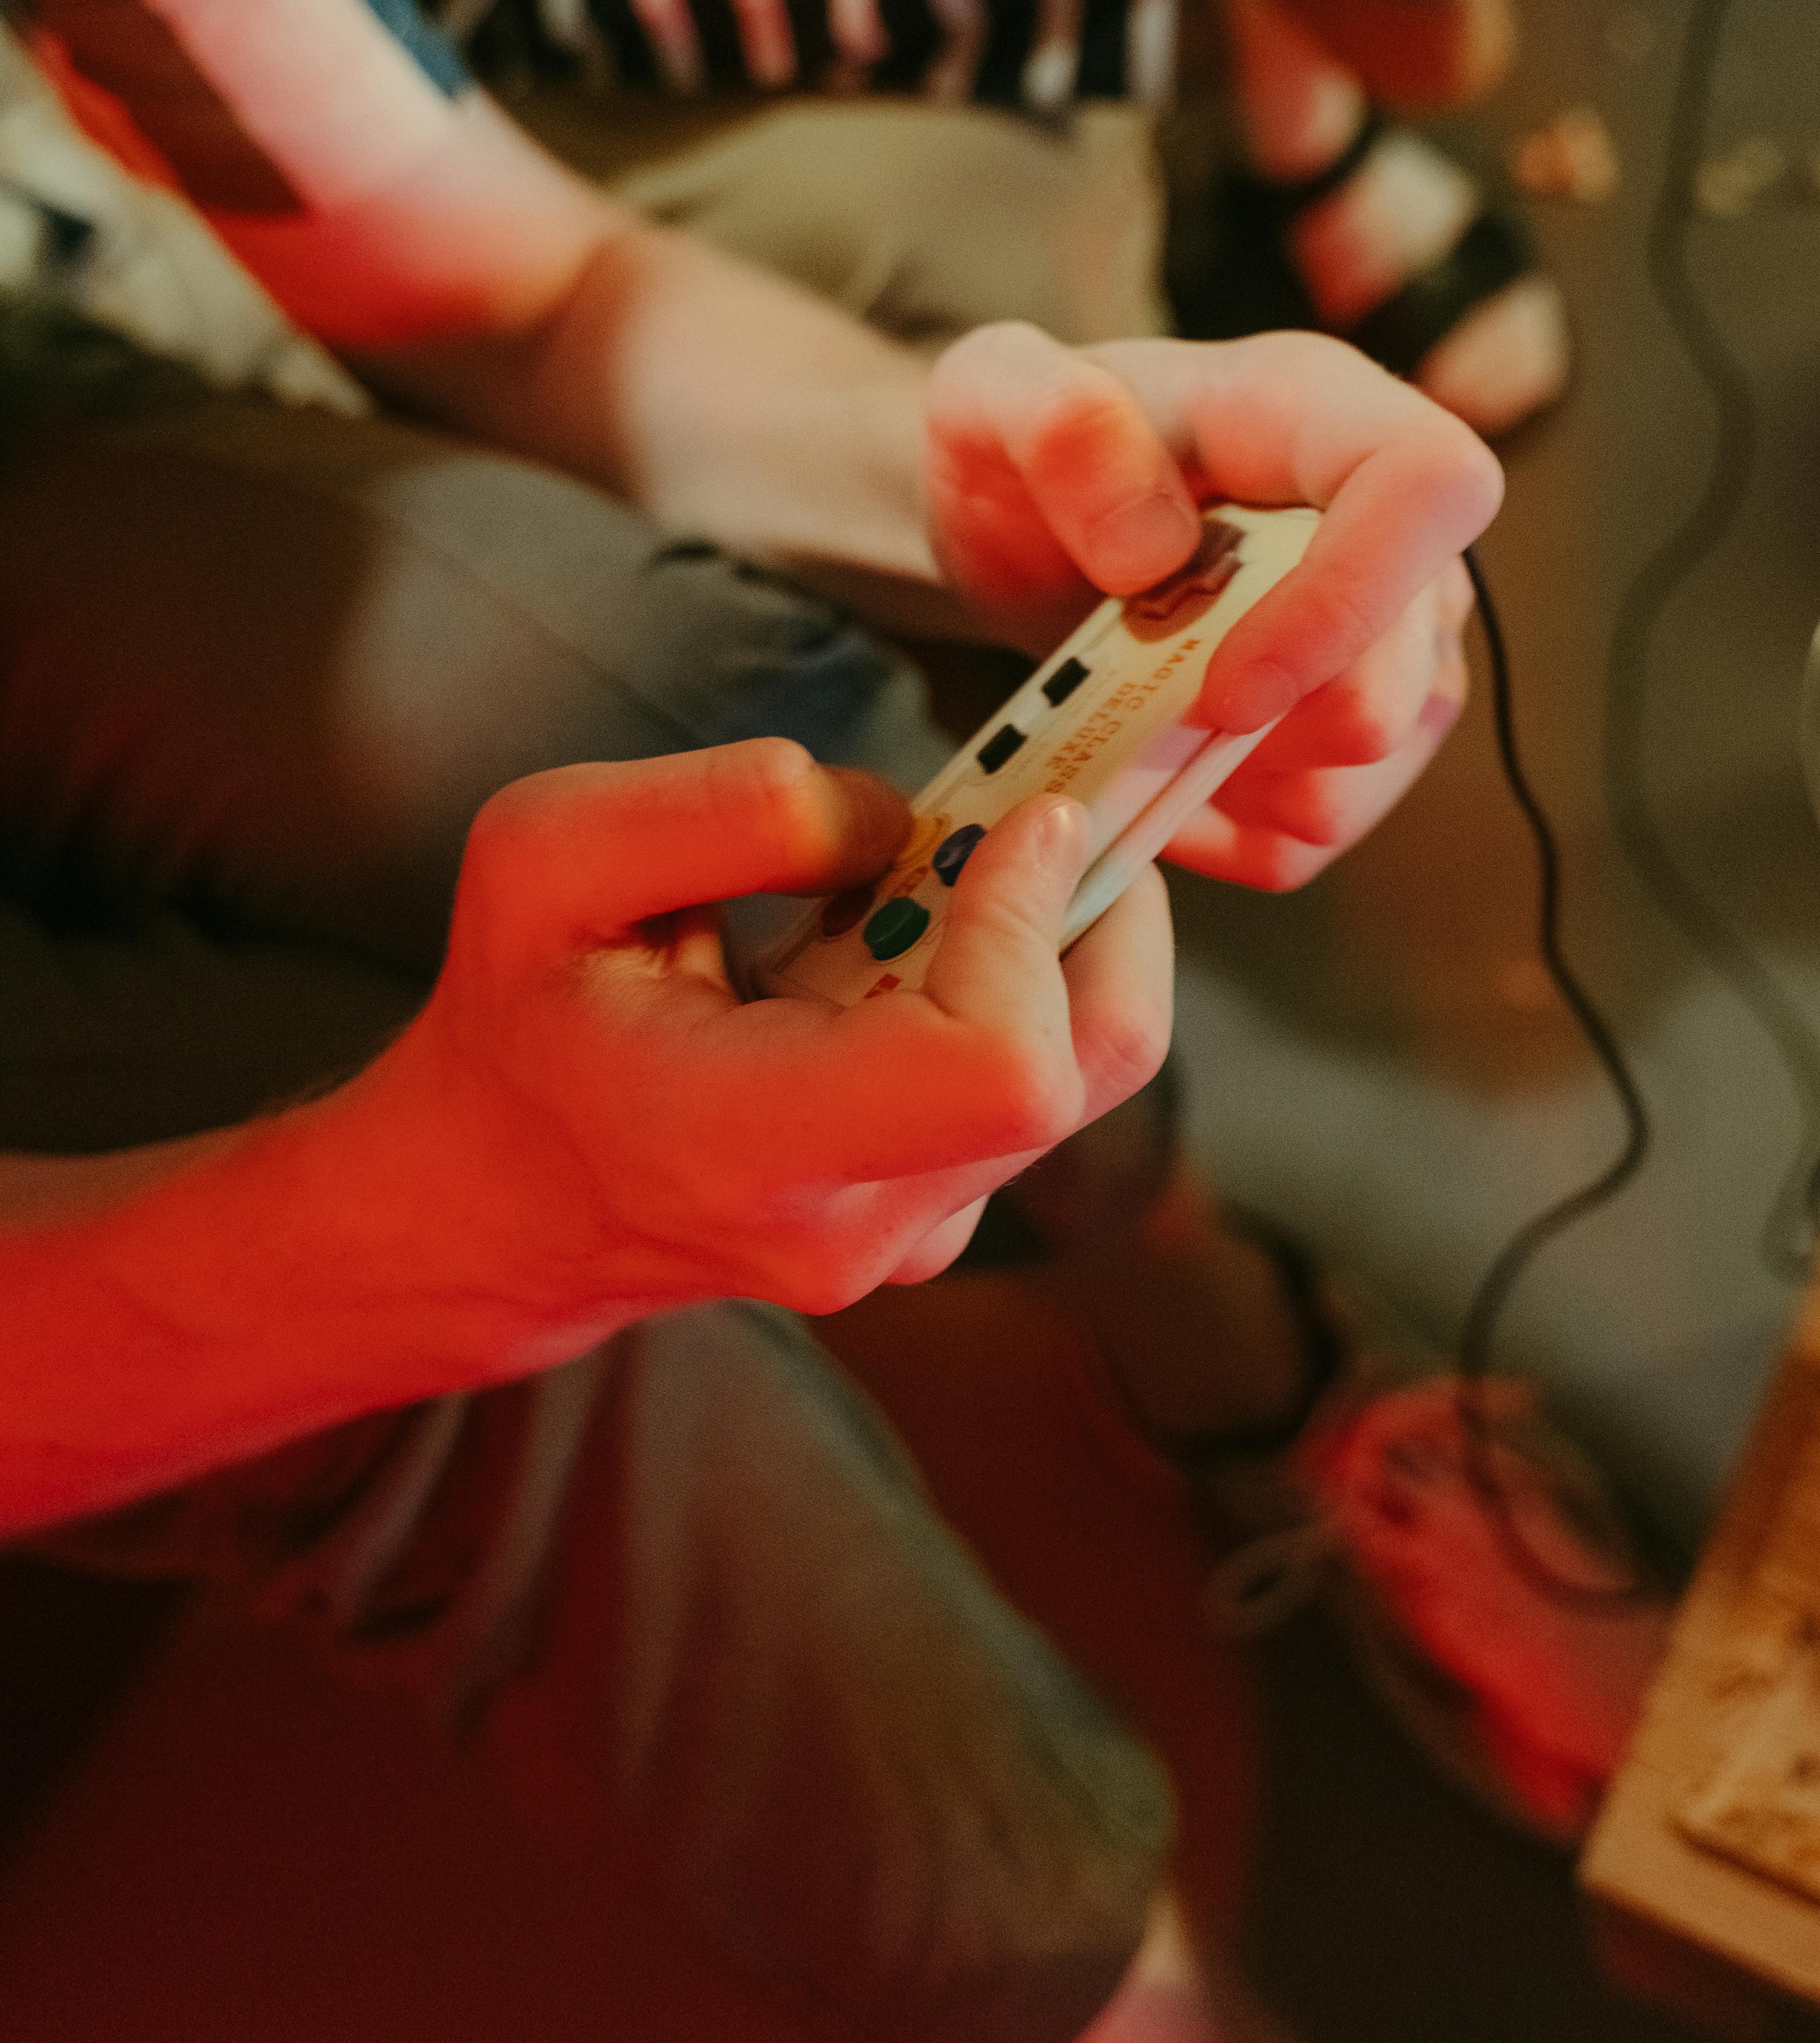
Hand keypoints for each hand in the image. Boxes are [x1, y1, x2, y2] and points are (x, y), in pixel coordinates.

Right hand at [375, 739, 1171, 1324]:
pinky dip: (1026, 996)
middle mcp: (853, 1225)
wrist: (501, 1194)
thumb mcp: (544, 856)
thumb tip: (895, 821)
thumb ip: (724, 811)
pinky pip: (1035, 1098)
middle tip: (1048, 799)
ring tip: (970, 862)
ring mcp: (904, 1243)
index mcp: (750, 1142)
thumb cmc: (519, 1018)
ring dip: (1061, 945)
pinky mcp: (931, 1225)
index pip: (1000, 1066)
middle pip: (1080, 1067)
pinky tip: (929, 940)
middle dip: (1096, 909)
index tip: (1021, 814)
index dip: (1035, 923)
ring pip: (1078, 1077)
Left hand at [924, 323, 1501, 887]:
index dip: (1352, 606)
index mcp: (1325, 413)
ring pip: (1381, 761)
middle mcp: (1388, 522)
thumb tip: (1153, 548)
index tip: (1228, 690)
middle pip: (1413, 670)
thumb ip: (1054, 425)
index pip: (1430, 490)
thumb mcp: (991, 395)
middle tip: (1153, 718)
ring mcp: (1390, 629)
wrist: (1024, 519)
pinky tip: (1156, 785)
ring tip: (1143, 735)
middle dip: (1277, 733)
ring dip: (1249, 785)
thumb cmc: (1026, 446)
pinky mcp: (1356, 719)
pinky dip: (1231, 833)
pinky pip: (1323, 823)